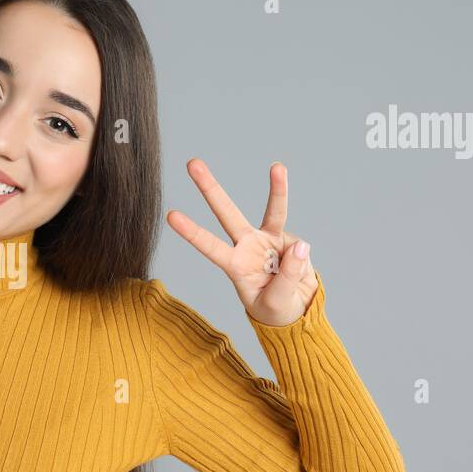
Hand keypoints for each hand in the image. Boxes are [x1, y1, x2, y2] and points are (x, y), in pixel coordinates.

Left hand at [167, 159, 317, 326]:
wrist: (295, 309)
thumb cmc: (275, 309)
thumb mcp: (276, 302)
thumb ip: (288, 276)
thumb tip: (301, 245)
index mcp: (234, 265)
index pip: (209, 246)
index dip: (192, 232)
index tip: (170, 215)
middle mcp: (246, 246)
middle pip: (227, 213)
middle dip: (210, 187)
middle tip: (192, 162)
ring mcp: (267, 240)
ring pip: (272, 211)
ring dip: (277, 188)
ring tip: (277, 167)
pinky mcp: (288, 240)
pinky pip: (299, 245)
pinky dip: (302, 259)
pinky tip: (298, 274)